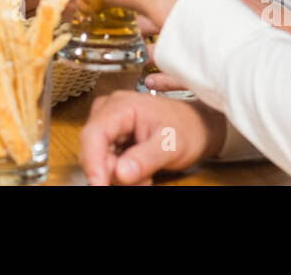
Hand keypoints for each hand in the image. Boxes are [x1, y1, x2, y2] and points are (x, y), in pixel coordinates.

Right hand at [78, 91, 226, 184]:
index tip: (98, 185)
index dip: (92, 161)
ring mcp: (109, 124)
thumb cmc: (187, 128)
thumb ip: (145, 159)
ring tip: (147, 175)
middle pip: (93, 149)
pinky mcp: (112, 137)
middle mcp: (109, 111)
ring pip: (99, 159)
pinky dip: (122, 173)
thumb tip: (119, 173)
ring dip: (119, 175)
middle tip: (143, 180)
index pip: (94, 134)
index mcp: (121, 106)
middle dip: (113, 171)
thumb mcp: (170, 145)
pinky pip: (107, 162)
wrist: (198, 126)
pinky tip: (141, 172)